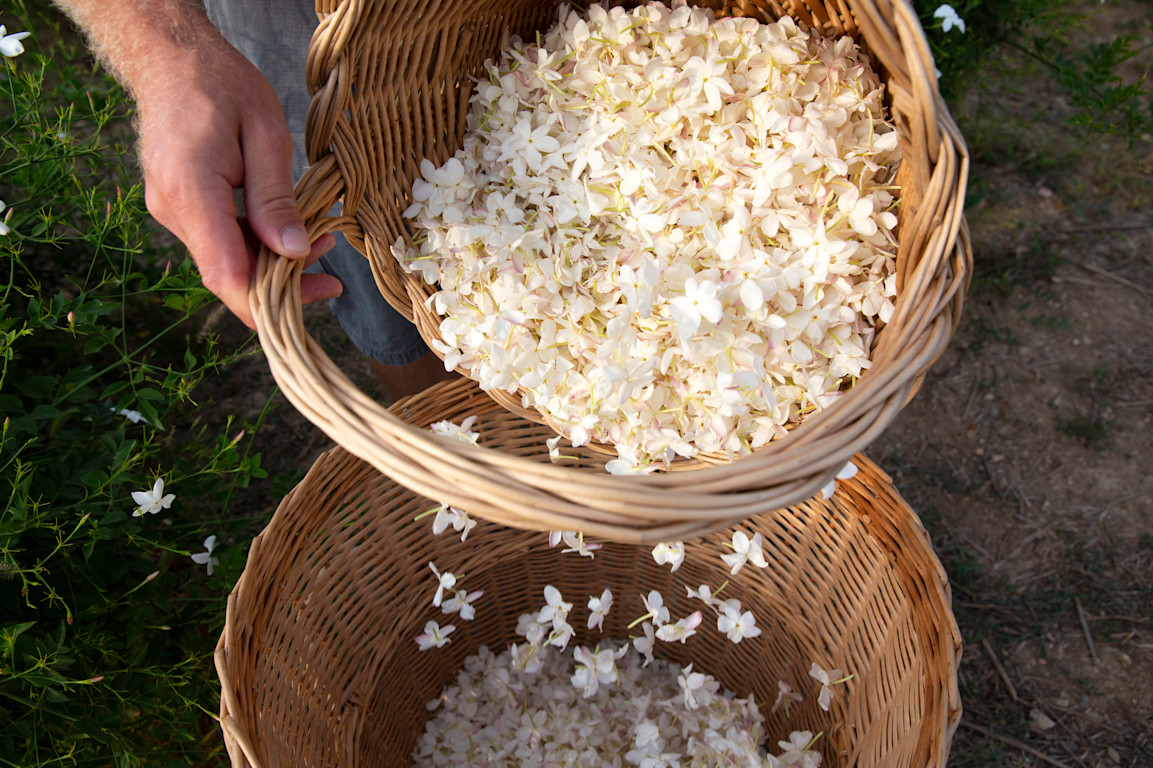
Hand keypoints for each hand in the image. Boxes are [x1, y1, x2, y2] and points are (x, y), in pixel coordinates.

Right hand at [133, 37, 341, 327]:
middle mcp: (173, 210)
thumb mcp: (265, 134)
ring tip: (323, 243)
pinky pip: (220, 242)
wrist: (172, 59)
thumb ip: (275, 197)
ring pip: (226, 261)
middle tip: (333, 281)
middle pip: (228, 274)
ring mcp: (172, 212)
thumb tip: (294, 251)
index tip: (316, 295)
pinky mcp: (180, 209)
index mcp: (190, 191)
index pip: (227, 272)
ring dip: (273, 263)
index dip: (270, 300)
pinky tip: (291, 232)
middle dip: (282, 287)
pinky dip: (256, 244)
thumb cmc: (222, 86)